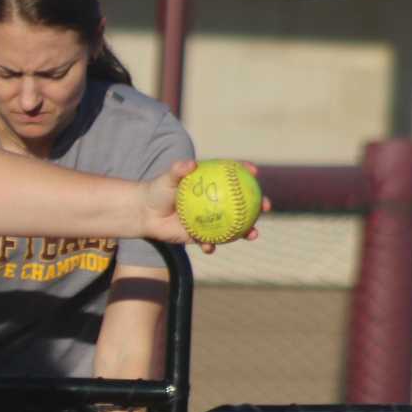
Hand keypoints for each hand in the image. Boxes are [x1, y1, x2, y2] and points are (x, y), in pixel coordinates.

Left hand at [140, 159, 271, 252]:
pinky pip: (211, 242)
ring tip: (253, 234)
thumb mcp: (167, 179)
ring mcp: (211, 220)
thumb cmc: (157, 190)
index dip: (247, 172)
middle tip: (266, 206)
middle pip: (244, 204)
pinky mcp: (201, 235)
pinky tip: (210, 247)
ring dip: (247, 231)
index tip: (254, 171)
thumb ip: (178, 171)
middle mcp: (216, 203)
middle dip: (259, 205)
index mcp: (213, 185)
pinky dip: (211, 245)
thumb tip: (190, 164)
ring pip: (235, 226)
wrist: (145, 213)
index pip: (234, 177)